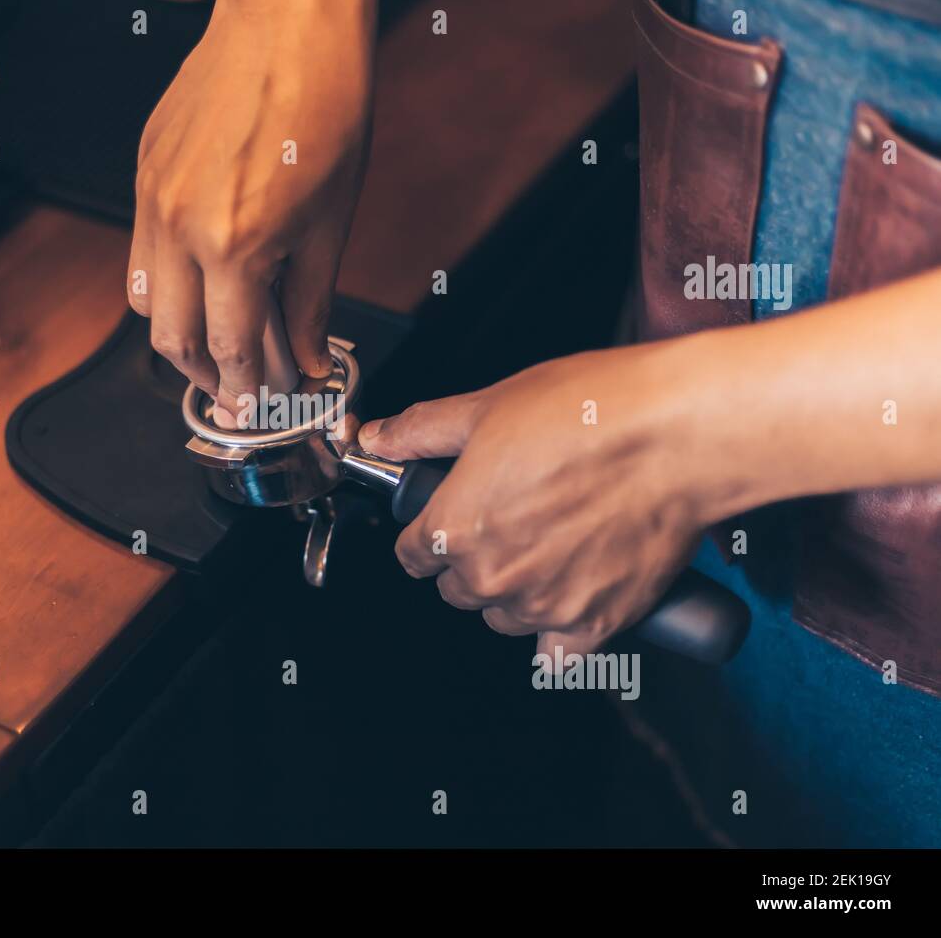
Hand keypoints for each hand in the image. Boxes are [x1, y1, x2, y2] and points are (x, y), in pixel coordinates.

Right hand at [129, 0, 376, 420]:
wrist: (287, 21)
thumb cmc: (322, 104)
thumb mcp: (332, 221)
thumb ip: (312, 302)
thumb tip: (310, 357)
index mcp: (233, 243)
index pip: (230, 349)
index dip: (248, 391)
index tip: (259, 408)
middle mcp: (179, 226)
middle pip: (171, 341)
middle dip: (207, 377)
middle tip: (239, 387)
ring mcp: (151, 198)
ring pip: (145, 300)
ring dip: (179, 335)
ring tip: (220, 338)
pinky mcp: (143, 172)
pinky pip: (142, 250)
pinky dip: (169, 282)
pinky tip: (206, 278)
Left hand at [358, 346, 705, 655]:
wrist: (678, 435)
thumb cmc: (590, 412)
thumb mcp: (489, 406)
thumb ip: (423, 431)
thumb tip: (379, 437)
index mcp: (455, 527)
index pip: (412, 555)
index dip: (427, 532)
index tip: (446, 518)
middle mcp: (493, 576)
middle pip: (457, 588)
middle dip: (472, 559)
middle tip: (512, 518)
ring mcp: (544, 606)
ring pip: (504, 617)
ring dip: (515, 591)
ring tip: (550, 545)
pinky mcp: (597, 624)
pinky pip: (558, 653)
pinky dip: (561, 630)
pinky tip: (572, 596)